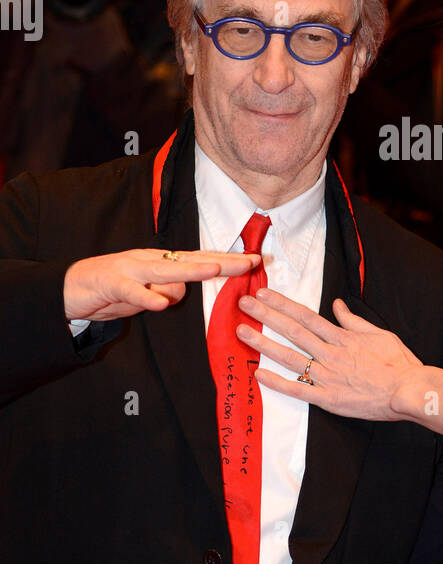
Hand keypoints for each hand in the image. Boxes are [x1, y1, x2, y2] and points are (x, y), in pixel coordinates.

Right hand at [63, 248, 260, 321]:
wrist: (68, 287)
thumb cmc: (110, 290)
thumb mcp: (143, 294)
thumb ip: (163, 292)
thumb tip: (181, 295)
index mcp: (158, 263)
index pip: (199, 259)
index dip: (226, 260)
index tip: (254, 260)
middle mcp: (149, 261)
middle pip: (191, 260)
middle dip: (222, 262)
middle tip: (248, 263)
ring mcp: (130, 270)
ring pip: (165, 270)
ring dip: (190, 272)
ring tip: (213, 273)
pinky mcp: (110, 284)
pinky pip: (132, 290)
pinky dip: (146, 296)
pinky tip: (160, 304)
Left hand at [236, 290, 421, 418]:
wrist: (409, 390)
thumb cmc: (398, 363)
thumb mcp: (378, 333)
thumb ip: (353, 320)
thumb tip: (336, 304)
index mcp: (342, 337)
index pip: (305, 316)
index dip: (282, 304)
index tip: (263, 294)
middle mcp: (330, 354)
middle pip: (293, 331)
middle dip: (266, 316)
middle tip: (243, 304)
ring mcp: (327, 376)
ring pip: (290, 357)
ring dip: (264, 344)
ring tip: (243, 332)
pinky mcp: (328, 398)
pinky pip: (298, 390)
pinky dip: (277, 382)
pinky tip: (259, 374)